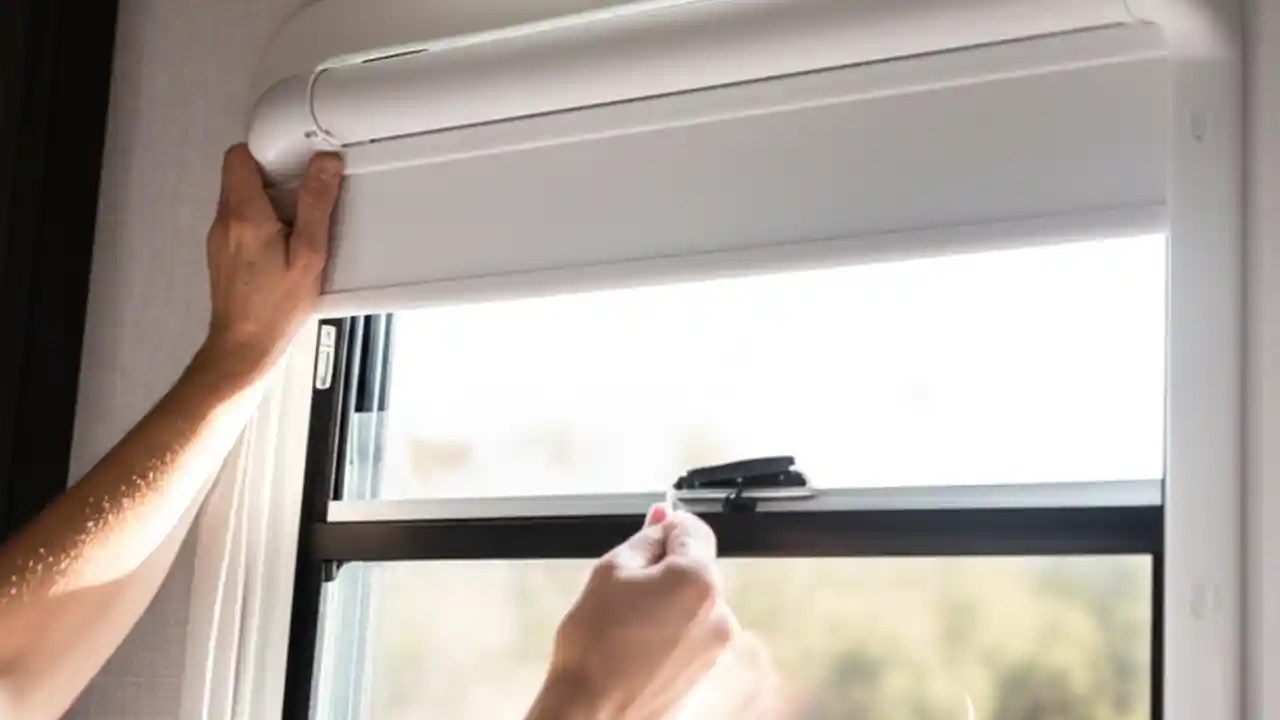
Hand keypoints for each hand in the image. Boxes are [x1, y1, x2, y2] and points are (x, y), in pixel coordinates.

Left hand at [197, 144, 341, 383]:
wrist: (242, 345)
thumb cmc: (276, 307)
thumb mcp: (309, 255)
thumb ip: (316, 205)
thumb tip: (324, 163)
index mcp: (245, 214)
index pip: (239, 156)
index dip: (266, 151)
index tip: (294, 161)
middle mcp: (224, 220)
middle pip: (239, 175)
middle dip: (271, 175)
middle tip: (303, 193)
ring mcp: (218, 237)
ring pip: (238, 198)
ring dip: (267, 199)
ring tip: (297, 225)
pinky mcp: (220, 252)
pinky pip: (238, 221)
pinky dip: (259, 221)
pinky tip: (282, 246)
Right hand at [526, 506, 736, 719]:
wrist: (591, 712)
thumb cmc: (594, 643)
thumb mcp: (611, 570)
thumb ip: (646, 538)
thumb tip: (665, 513)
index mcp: (699, 580)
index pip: (692, 528)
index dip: (663, 529)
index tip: (642, 544)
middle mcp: (720, 611)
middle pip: (695, 565)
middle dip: (664, 569)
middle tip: (623, 592)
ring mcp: (717, 644)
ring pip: (692, 599)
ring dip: (667, 600)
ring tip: (628, 625)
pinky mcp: (708, 667)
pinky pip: (692, 630)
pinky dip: (670, 629)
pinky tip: (639, 645)